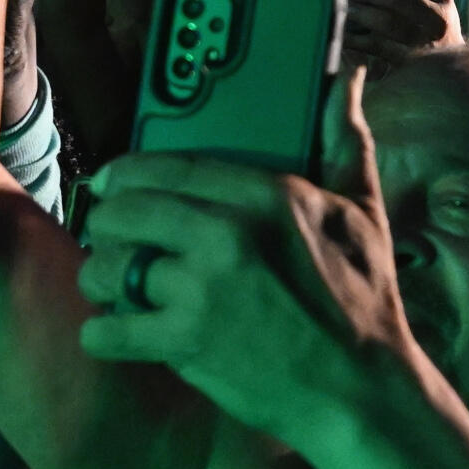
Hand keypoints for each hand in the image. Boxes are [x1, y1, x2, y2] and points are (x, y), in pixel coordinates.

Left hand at [80, 69, 424, 455]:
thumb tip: (353, 79)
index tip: (110, 185)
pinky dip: (107, 335)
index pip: (164, 166)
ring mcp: (201, 289)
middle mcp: (226, 233)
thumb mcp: (362, 209)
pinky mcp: (186, 342)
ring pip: (106, 267)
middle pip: (122, 211)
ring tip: (120, 290)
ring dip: (104, 280)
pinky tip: (124, 334)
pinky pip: (107, 329)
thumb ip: (345, 139)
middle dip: (107, 227)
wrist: (361, 389)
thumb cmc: (365, 298)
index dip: (123, 174)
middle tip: (117, 243)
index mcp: (265, 193)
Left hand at [341, 0, 460, 68]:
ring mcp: (425, 43)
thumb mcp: (433, 7)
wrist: (450, 70)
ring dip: (361, 12)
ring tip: (346, 9)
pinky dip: (357, 39)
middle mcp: (438, 20)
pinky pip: (378, 47)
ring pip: (387, 21)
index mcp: (443, 0)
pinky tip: (344, 34)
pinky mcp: (409, 63)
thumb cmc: (432, 32)